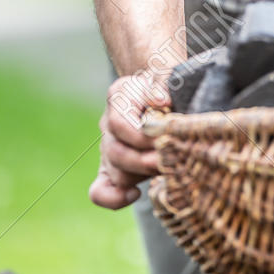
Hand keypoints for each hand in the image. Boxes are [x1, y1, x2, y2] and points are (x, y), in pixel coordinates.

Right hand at [90, 70, 170, 209]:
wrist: (165, 89)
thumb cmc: (170, 84)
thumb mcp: (169, 76)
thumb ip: (163, 85)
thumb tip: (161, 100)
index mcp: (120, 96)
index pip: (119, 124)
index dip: (141, 138)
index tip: (166, 140)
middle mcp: (109, 123)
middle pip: (115, 151)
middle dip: (145, 161)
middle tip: (171, 162)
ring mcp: (110, 147)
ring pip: (114, 171)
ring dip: (140, 175)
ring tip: (165, 172)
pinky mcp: (114, 169)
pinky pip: (101, 190)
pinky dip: (113, 198)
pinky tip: (135, 194)